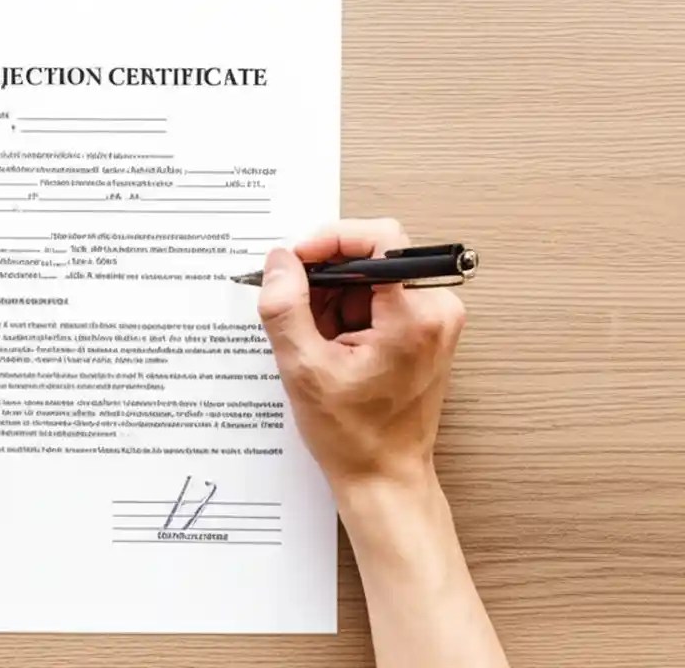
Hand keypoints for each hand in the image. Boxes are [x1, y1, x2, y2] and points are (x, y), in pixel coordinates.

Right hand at [257, 218, 465, 492]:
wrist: (384, 476)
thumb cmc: (355, 436)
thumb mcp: (304, 369)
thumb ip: (285, 308)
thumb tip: (278, 263)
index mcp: (415, 317)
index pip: (379, 238)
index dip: (329, 240)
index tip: (296, 260)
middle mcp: (436, 310)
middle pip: (371, 256)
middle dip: (326, 279)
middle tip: (299, 314)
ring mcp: (434, 319)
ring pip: (370, 277)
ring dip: (334, 299)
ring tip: (318, 344)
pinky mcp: (424, 329)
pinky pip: (378, 297)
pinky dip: (347, 313)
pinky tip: (332, 348)